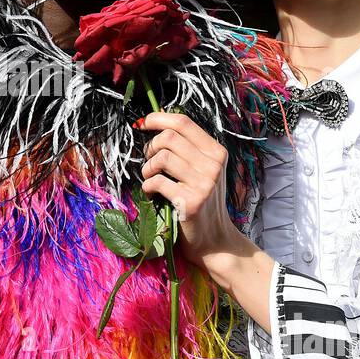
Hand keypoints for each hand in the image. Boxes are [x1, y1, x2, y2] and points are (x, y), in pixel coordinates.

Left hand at [136, 111, 248, 269]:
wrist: (214, 239)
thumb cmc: (202, 201)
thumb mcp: (203, 171)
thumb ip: (188, 149)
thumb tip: (157, 123)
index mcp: (216, 152)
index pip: (183, 123)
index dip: (158, 119)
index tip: (142, 123)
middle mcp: (213, 165)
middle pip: (168, 138)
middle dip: (150, 148)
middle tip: (150, 163)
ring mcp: (204, 183)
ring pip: (161, 158)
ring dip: (147, 169)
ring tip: (151, 180)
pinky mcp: (191, 201)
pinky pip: (157, 182)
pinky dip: (148, 187)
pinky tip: (153, 194)